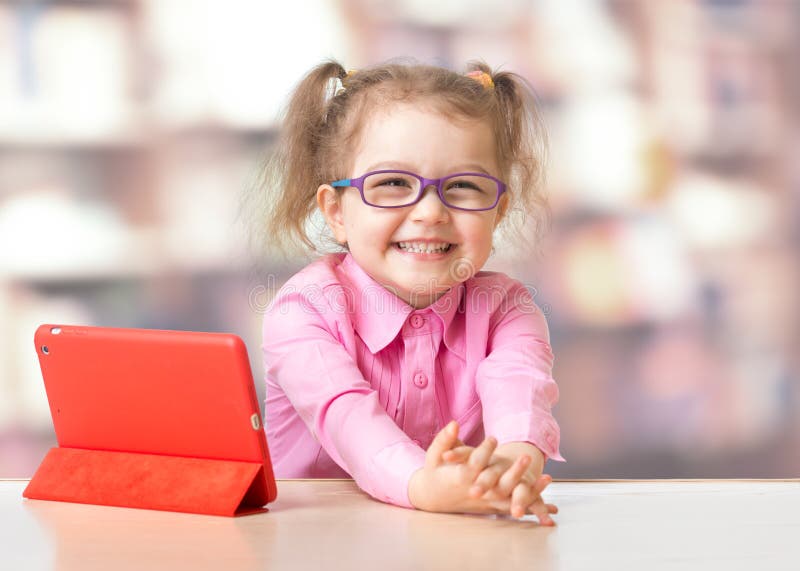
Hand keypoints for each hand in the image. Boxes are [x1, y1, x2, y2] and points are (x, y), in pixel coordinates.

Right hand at [408, 421, 555, 520]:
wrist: (433, 498)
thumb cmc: (434, 472)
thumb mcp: (434, 455)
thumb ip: (445, 440)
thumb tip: (454, 423)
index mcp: (459, 478)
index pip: (474, 465)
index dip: (484, 452)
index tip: (494, 438)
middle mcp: (475, 492)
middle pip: (497, 484)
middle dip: (513, 472)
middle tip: (527, 456)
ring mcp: (485, 502)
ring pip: (510, 498)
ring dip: (529, 490)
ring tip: (547, 477)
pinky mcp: (492, 506)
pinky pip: (514, 505)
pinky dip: (531, 503)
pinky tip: (549, 502)